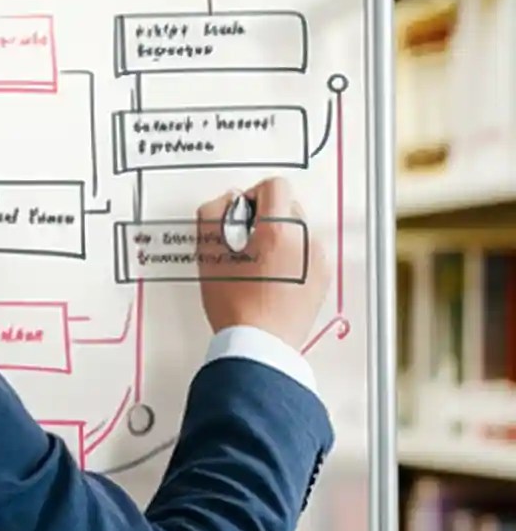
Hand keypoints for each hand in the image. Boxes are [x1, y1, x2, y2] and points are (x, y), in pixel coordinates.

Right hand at [195, 177, 330, 350]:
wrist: (259, 344)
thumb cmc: (236, 306)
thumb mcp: (208, 254)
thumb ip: (212, 214)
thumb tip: (226, 201)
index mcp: (279, 230)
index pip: (273, 186)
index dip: (251, 197)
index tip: (241, 216)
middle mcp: (305, 241)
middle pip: (287, 206)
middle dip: (265, 219)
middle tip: (243, 244)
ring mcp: (317, 261)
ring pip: (297, 231)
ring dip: (278, 239)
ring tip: (256, 266)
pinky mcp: (321, 278)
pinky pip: (306, 254)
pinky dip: (290, 259)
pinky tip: (270, 279)